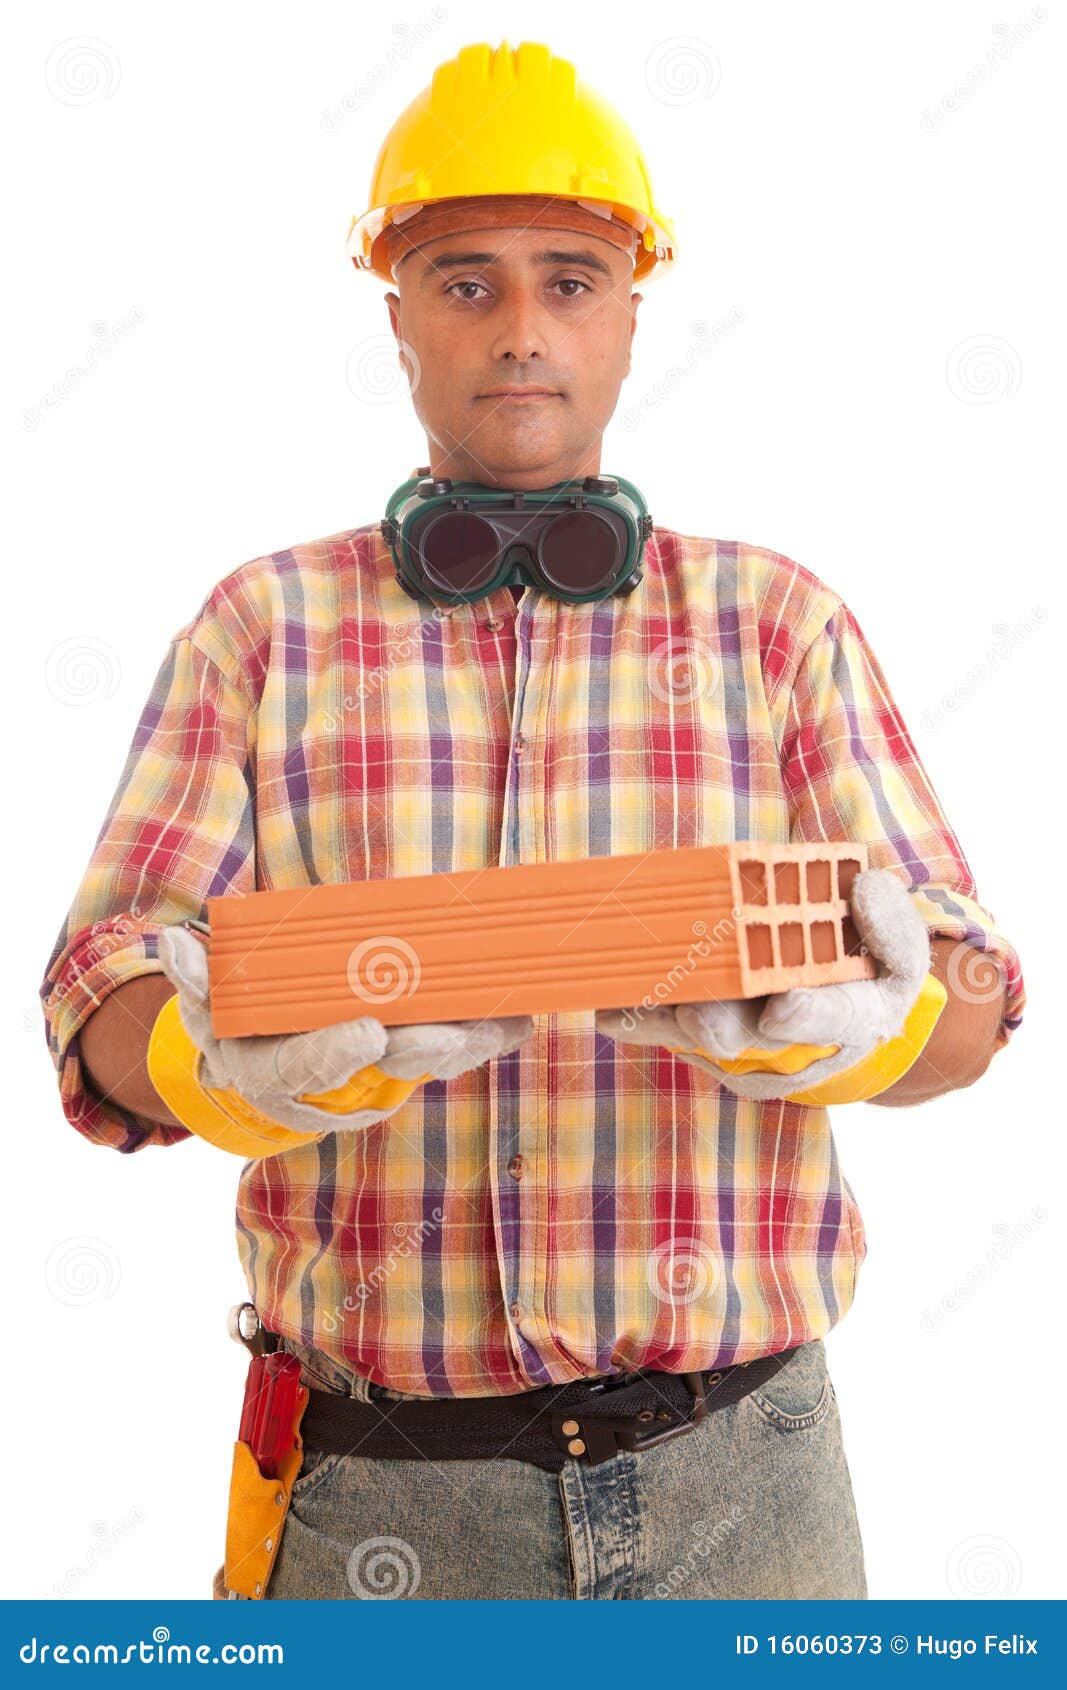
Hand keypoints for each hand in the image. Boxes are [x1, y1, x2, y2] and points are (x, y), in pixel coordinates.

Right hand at [158, 926, 533, 1132]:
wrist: (261, 1060)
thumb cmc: (235, 1020)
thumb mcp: (205, 1002)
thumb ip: (196, 977)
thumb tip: (177, 944)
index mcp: (277, 1068)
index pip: (307, 1066)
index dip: (336, 1054)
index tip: (366, 1034)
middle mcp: (331, 1084)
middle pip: (382, 1069)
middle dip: (422, 1049)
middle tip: (456, 1032)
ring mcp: (374, 1076)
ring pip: (426, 1062)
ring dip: (468, 1042)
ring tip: (506, 1018)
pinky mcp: (408, 1059)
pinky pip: (449, 1048)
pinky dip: (484, 1034)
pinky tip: (520, 1018)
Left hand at [595, 867, 930, 1100]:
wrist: (841, 1019)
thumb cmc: (870, 974)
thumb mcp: (902, 951)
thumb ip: (891, 925)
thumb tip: (865, 889)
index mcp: (851, 1017)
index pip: (830, 1019)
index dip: (807, 1015)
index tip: (785, 1007)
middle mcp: (792, 1044)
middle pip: (751, 1038)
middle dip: (720, 1028)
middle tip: (697, 1019)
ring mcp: (745, 1047)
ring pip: (700, 1038)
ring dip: (666, 1022)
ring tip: (629, 1004)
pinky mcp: (707, 1042)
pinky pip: (669, 1032)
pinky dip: (639, 1021)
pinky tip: (607, 1009)